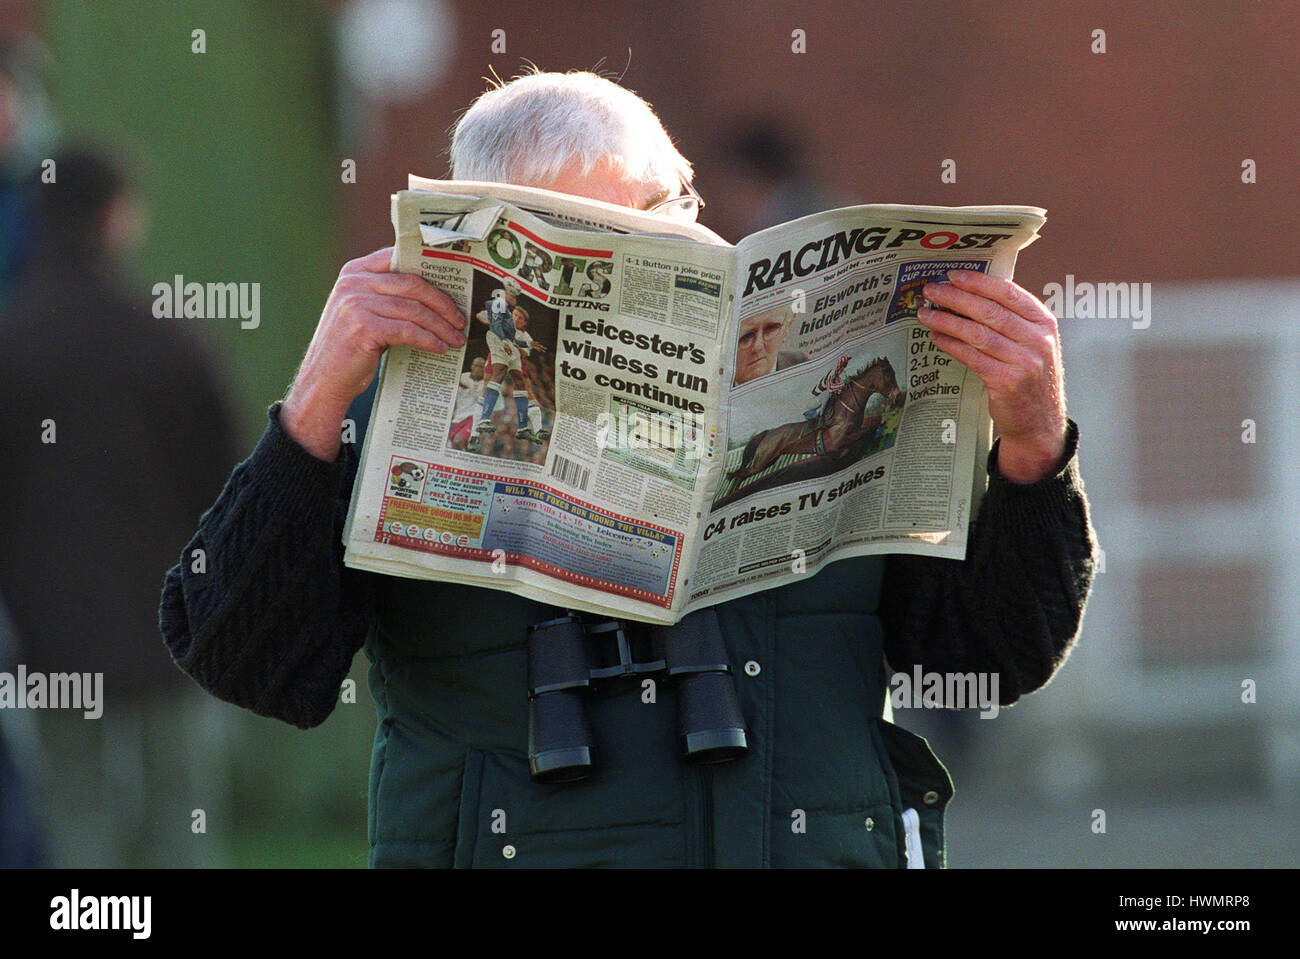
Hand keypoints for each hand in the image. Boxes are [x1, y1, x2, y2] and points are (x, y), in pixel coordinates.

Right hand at [282, 247, 466, 460]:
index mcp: (354, 271)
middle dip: (443, 303)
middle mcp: (353, 282)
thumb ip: (389, 295)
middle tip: (460, 320)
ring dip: (441, 326)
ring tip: (456, 338)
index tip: (454, 285)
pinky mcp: (363, 327)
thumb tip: (435, 296)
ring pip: (414, 310)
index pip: (400, 259)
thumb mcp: (364, 311)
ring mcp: (356, 303)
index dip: (431, 270)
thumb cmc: (351, 347)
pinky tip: (440, 348)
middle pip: (413, 284)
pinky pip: (408, 331)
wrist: (324, 380)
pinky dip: (428, 340)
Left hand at [917, 270, 1066, 483]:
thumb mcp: (1031, 342)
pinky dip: (951, 345)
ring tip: (926, 314)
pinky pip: (971, 357)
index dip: (978, 282)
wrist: (1040, 420)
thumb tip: (967, 294)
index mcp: (1044, 322)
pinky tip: (936, 338)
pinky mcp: (1007, 381)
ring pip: (977, 333)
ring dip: (947, 321)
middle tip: (931, 291)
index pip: (1009, 293)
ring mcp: (1024, 361)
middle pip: (990, 311)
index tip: (953, 275)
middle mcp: (1038, 339)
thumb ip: (1010, 319)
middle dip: (956, 298)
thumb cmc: (1029, 376)